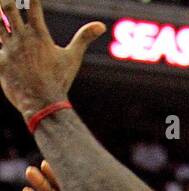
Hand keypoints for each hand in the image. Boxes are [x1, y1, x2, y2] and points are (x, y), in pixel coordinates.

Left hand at [0, 0, 103, 118]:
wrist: (44, 105)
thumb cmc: (59, 81)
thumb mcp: (73, 58)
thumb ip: (84, 38)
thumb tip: (101, 25)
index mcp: (38, 35)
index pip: (33, 6)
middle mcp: (21, 38)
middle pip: (8, 8)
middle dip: (7, 2)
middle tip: (8, 2)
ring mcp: (9, 50)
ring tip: (0, 16)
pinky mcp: (0, 62)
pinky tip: (0, 46)